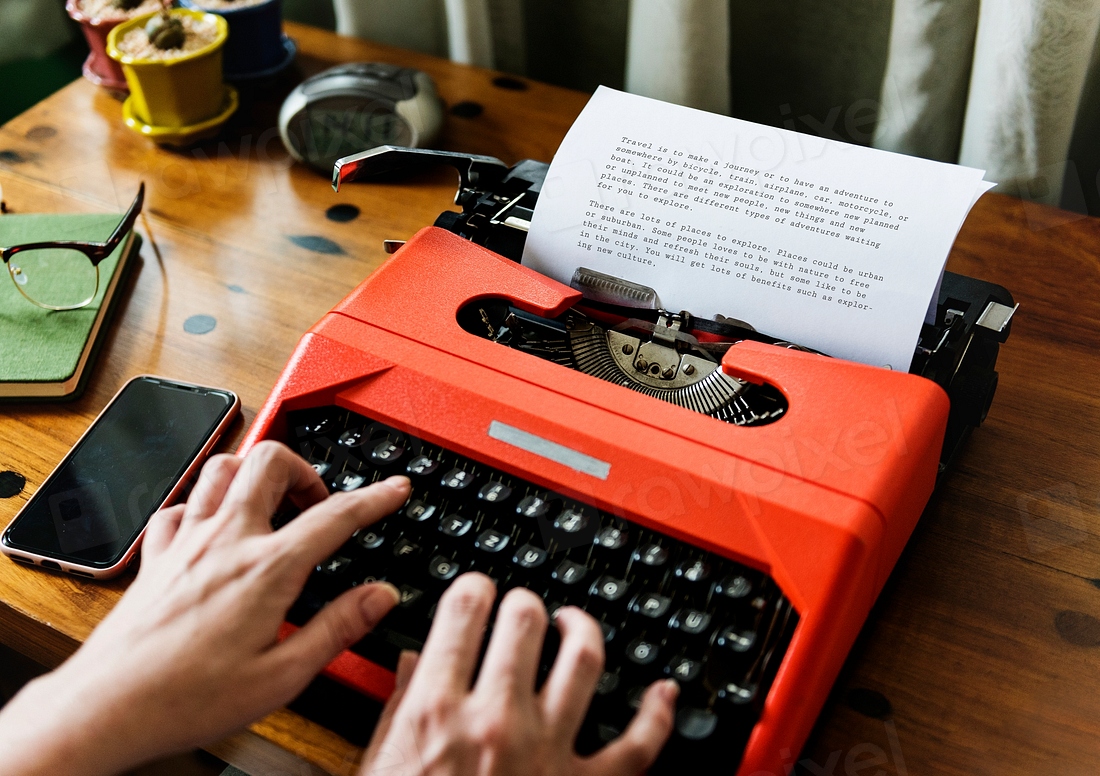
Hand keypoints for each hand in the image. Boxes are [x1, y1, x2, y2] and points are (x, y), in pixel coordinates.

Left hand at [0, 441, 409, 775]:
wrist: (107, 707)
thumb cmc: (189, 698)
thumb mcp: (282, 677)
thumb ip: (337, 628)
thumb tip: (379, 597)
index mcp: (266, 570)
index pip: (335, 515)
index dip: (375, 497)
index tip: (395, 489)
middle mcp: (226, 542)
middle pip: (270, 461)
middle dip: (305, 469)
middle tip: (319, 501)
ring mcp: (186, 542)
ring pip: (222, 467)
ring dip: (254, 473)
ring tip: (273, 502)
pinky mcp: (156, 554)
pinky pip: (182, 504)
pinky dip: (205, 504)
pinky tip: (214, 528)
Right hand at [359, 574, 677, 775]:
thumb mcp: (378, 768)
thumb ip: (399, 709)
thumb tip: (413, 660)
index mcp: (437, 712)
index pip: (464, 610)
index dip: (474, 588)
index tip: (477, 591)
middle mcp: (496, 722)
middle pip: (525, 619)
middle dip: (523, 602)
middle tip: (520, 607)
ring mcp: (546, 753)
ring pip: (583, 659)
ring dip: (581, 627)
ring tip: (573, 622)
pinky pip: (638, 746)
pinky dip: (658, 714)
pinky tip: (663, 692)